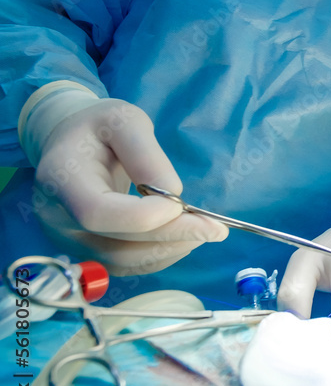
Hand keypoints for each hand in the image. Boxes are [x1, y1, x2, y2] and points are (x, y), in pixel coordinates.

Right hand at [23, 87, 226, 274]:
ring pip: (125, 262)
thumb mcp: (124, 120)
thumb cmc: (97, 127)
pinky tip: (187, 238)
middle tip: (217, 228)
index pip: (98, 213)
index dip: (143, 216)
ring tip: (208, 230)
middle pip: (117, 244)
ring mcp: (72, 240)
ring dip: (172, 250)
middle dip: (172, 236)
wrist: (69, 143)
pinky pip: (129, 265)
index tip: (181, 204)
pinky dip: (162, 255)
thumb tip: (172, 194)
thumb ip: (146, 155)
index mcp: (62, 179)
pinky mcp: (89, 251)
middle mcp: (59, 218)